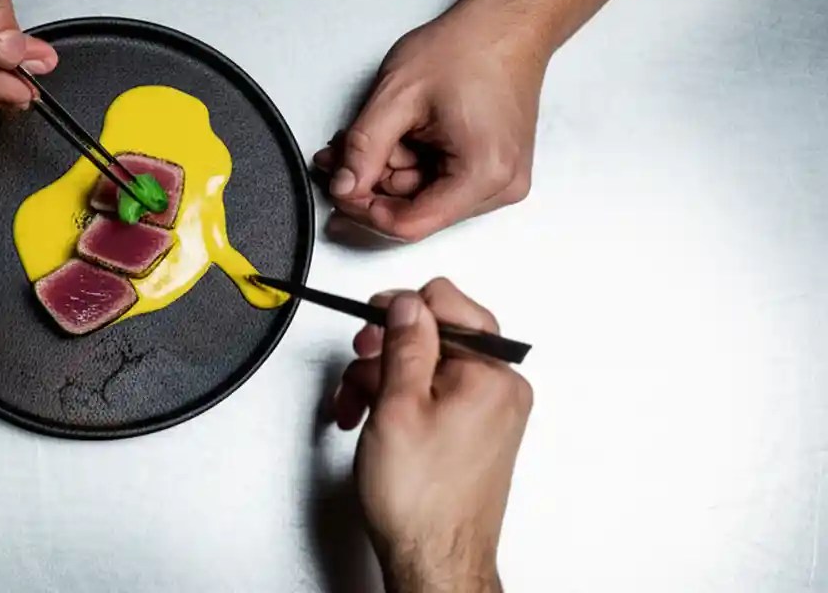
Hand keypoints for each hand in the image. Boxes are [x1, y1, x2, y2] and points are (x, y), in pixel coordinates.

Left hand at [314, 3, 546, 240]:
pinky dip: (408, 163)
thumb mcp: (398, 96)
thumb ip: (364, 148)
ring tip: (363, 135)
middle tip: (341, 152)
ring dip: (387, 170)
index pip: (410, 225)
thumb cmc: (468, 47)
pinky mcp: (493, 169)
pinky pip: (438, 181)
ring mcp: (500, 180)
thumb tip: (343, 187)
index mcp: (483, 174)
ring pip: (422, 197)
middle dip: (372, 184)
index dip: (364, 210)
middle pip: (416, 212)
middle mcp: (500, 187)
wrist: (508, 24)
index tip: (339, 187)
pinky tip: (392, 136)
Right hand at [335, 278, 531, 591]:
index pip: (445, 301)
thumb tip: (406, 303)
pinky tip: (376, 422)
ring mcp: (490, 410)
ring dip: (384, 380)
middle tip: (361, 372)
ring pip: (429, 364)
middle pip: (436, 332)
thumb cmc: (420, 499)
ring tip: (359, 410)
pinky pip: (436, 393)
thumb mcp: (397, 405)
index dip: (398, 311)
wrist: (434, 559)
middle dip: (386, 350)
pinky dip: (402, 400)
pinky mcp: (475, 430)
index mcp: (492, 373)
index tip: (370, 331)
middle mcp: (501, 387)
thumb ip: (404, 343)